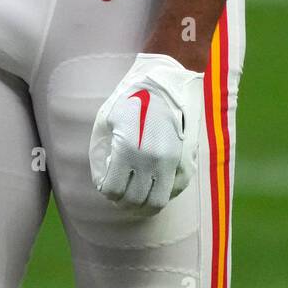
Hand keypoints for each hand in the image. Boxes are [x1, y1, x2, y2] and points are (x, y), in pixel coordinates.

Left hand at [89, 53, 203, 212]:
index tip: (106, 187)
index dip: (106, 192)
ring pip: (157, 202)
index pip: (113, 189)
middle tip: (120, 197)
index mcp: (127, 149)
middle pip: (134, 201)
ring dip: (143, 205)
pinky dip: (162, 193)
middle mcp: (150, 160)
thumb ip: (101, 151)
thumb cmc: (132, 98)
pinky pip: (174, 191)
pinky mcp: (186, 160)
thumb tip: (101, 178)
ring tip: (137, 197)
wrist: (167, 82)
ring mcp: (171, 162)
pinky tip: (153, 184)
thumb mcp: (106, 119)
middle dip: (123, 203)